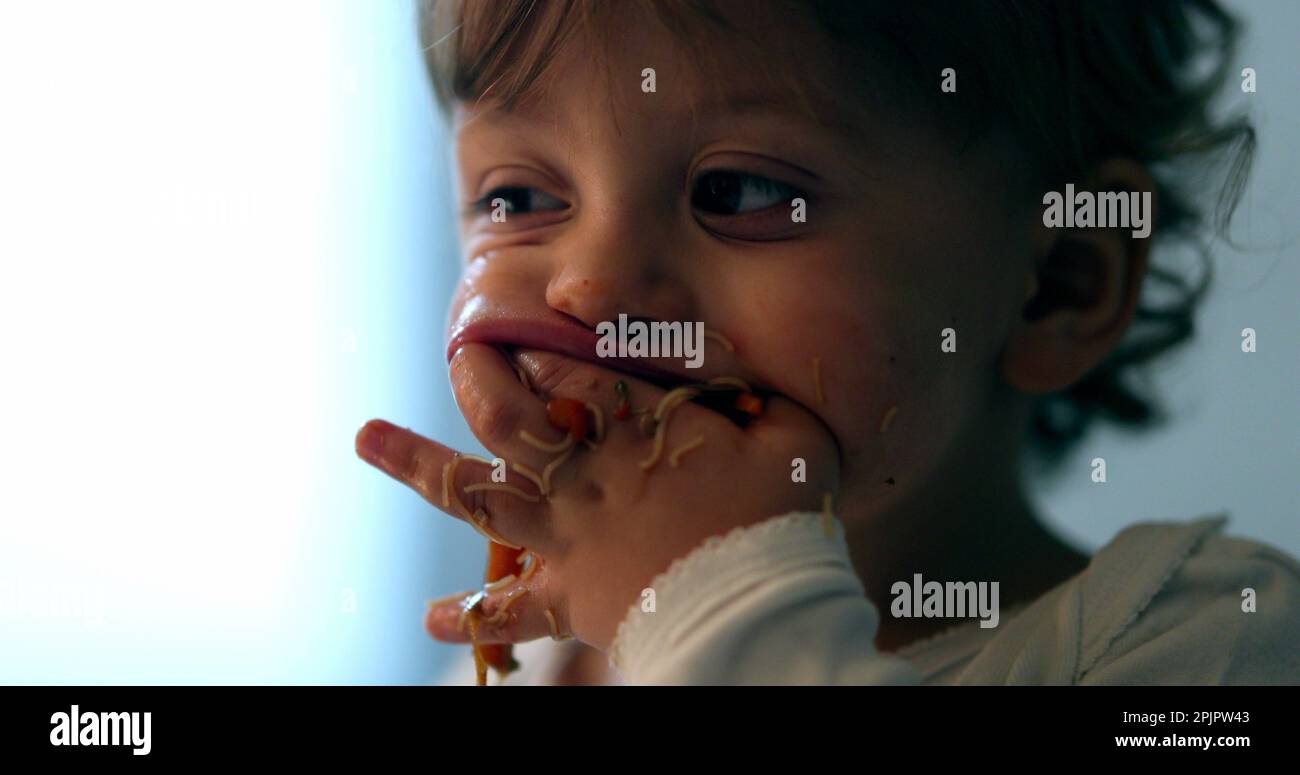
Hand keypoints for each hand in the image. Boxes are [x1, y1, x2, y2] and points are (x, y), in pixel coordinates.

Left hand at [355, 344, 838, 650]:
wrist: (758, 610)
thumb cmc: (780, 515)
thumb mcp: (788, 432)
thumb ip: (755, 391)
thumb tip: (737, 367)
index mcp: (634, 428)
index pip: (566, 368)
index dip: (537, 342)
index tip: (521, 322)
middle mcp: (582, 474)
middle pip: (503, 415)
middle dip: (475, 376)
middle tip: (460, 350)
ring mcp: (566, 535)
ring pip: (477, 494)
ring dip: (418, 463)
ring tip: (366, 436)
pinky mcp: (569, 595)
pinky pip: (509, 609)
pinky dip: (468, 615)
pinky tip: (431, 617)